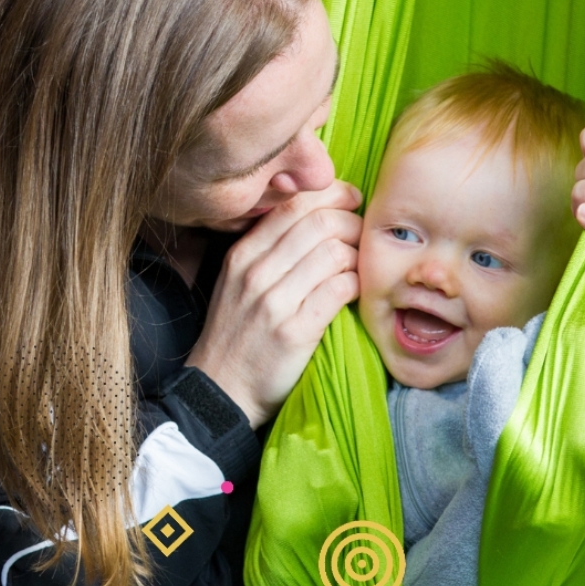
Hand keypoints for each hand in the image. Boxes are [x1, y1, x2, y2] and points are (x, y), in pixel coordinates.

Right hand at [186, 181, 362, 427]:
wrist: (220, 390)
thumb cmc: (237, 335)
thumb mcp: (237, 283)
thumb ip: (269, 250)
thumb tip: (319, 217)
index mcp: (242, 254)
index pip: (294, 205)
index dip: (332, 195)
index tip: (351, 201)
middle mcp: (255, 272)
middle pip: (319, 222)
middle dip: (353, 222)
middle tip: (364, 235)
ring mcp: (273, 302)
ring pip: (334, 252)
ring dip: (358, 255)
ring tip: (361, 266)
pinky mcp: (294, 331)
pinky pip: (339, 289)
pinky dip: (357, 284)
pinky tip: (357, 291)